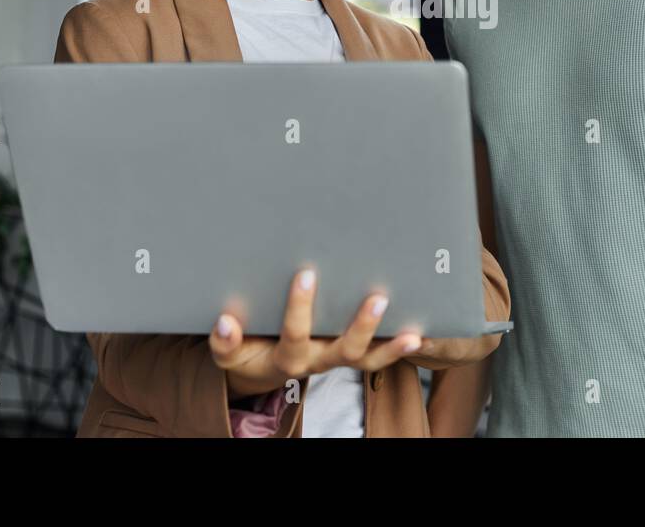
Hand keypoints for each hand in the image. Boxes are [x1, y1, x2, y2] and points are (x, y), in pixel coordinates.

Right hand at [208, 268, 425, 396]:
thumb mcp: (230, 352)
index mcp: (288, 357)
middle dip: (361, 326)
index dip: (300, 308)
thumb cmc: (247, 349)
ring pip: (368, 357)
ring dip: (391, 345)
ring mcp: (338, 358)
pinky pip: (379, 355)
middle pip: (345, 350)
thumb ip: (225, 341)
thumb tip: (224, 321)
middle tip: (376, 299)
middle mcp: (318, 360)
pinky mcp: (352, 354)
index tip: (306, 275)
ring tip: (412, 332)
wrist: (261, 368)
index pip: (295, 335)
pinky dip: (398, 347)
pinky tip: (420, 333)